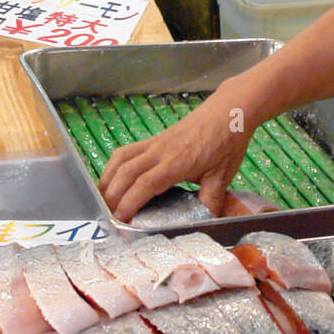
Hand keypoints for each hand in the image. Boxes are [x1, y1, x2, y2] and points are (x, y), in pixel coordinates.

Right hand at [99, 91, 253, 221]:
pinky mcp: (153, 139)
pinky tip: (114, 179)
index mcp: (176, 163)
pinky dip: (114, 166)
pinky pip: (126, 151)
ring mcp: (154, 143)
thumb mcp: (223, 176)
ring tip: (105, 201)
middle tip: (109, 218)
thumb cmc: (226, 142)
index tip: (121, 220)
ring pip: (120, 160)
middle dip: (113, 196)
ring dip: (108, 180)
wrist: (228, 111)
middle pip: (125, 173)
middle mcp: (160, 152)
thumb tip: (204, 221)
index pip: (145, 184)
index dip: (130, 202)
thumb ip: (211, 200)